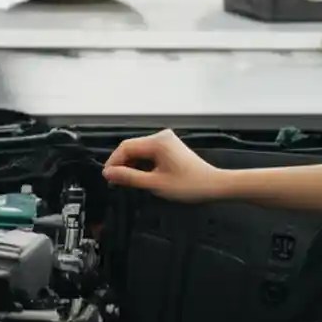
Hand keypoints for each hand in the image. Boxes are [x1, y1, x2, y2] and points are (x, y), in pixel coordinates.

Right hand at [102, 130, 225, 202]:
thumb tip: (109, 174)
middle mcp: (161, 137)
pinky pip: (149, 153)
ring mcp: (166, 141)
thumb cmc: (191, 184)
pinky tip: (140, 176)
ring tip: (126, 181)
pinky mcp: (169, 147)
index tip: (107, 176)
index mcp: (158, 142)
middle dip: (121, 164)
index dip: (113, 162)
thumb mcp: (155, 184)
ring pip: (139, 151)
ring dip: (131, 165)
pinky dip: (142, 164)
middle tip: (114, 181)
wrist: (214, 185)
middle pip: (132, 147)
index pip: (125, 147)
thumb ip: (129, 177)